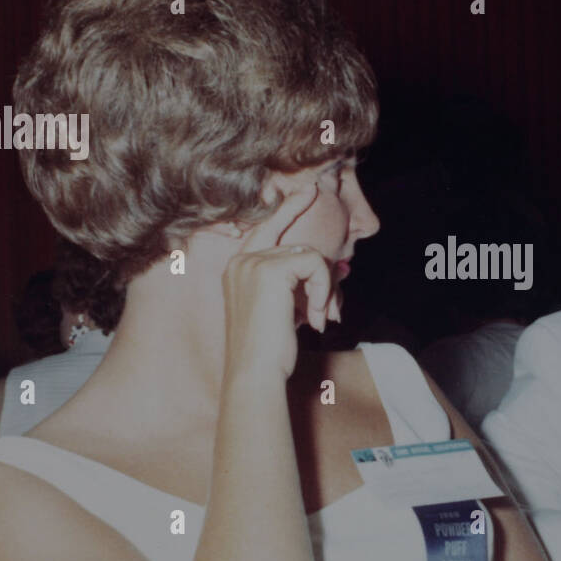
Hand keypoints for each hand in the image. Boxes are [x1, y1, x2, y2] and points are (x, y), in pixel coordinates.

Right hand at [222, 183, 339, 377]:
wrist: (254, 371)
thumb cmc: (268, 350)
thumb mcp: (279, 310)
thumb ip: (290, 284)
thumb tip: (319, 265)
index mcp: (236, 269)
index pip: (262, 230)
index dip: (283, 210)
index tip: (302, 192)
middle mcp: (240, 261)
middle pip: (284, 232)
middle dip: (298, 212)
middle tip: (315, 189)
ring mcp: (251, 262)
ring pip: (307, 253)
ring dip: (322, 287)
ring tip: (317, 317)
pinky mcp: (270, 270)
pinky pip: (314, 264)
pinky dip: (323, 290)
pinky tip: (316, 317)